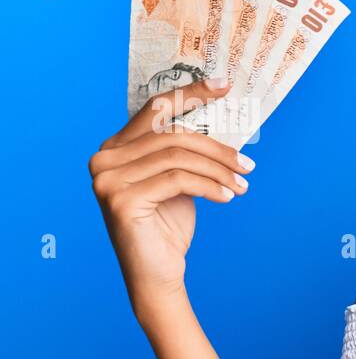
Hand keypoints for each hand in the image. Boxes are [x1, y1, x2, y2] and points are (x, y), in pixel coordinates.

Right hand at [89, 78, 252, 314]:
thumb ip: (184, 153)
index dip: (191, 94)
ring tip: (242, 184)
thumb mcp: (178, 181)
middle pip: (173, 135)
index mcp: (115, 148)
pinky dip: (210, 186)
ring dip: (219, 169)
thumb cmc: (168, 226)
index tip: (225, 85)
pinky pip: (178, 180)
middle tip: (248, 164)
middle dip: (218, 148)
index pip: (156, 110)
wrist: (156, 274)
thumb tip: (222, 123)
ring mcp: (108, 179)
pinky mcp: (121, 200)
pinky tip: (228, 197)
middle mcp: (104, 159)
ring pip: (178, 156)